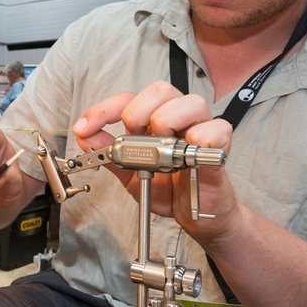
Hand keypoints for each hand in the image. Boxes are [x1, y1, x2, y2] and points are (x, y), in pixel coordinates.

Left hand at [72, 80, 242, 243]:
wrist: (194, 216)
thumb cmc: (168, 189)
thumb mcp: (129, 173)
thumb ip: (108, 154)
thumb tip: (85, 137)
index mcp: (153, 120)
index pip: (128, 99)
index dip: (104, 109)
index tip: (85, 127)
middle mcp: (177, 118)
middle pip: (159, 91)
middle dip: (137, 112)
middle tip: (132, 137)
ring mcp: (201, 128)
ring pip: (190, 102)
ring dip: (169, 122)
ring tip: (163, 149)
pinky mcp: (220, 146)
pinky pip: (217, 128)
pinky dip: (202, 136)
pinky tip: (190, 150)